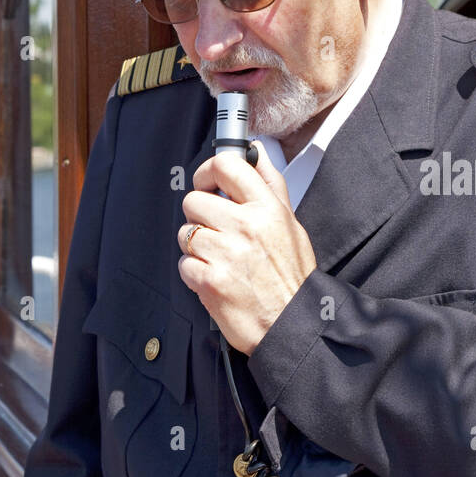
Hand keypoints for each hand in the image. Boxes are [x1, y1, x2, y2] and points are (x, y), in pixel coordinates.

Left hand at [177, 142, 316, 354]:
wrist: (292, 324)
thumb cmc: (291, 275)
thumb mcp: (290, 223)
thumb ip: (270, 185)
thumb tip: (255, 152)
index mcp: (267, 209)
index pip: (226, 165)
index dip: (208, 171)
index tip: (207, 182)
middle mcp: (246, 227)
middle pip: (194, 200)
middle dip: (199, 216)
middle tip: (214, 230)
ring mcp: (226, 254)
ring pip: (185, 233)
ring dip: (195, 246)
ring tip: (217, 257)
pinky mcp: (210, 281)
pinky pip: (183, 264)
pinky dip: (194, 273)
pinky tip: (214, 277)